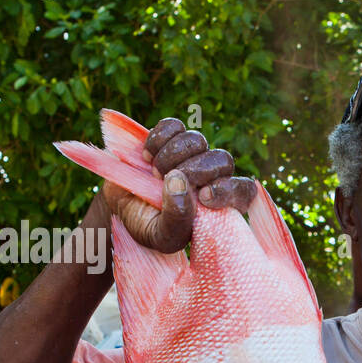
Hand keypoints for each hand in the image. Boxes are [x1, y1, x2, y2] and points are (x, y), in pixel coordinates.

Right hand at [103, 118, 257, 252]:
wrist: (118, 206)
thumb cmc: (147, 225)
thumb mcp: (162, 236)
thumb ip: (177, 220)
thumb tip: (179, 182)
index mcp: (220, 203)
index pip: (243, 190)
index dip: (229, 189)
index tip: (205, 198)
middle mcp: (210, 176)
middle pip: (222, 159)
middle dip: (195, 170)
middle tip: (167, 181)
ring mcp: (191, 154)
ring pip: (197, 140)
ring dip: (173, 155)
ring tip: (154, 172)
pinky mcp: (169, 137)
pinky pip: (174, 126)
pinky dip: (159, 137)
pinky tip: (147, 155)